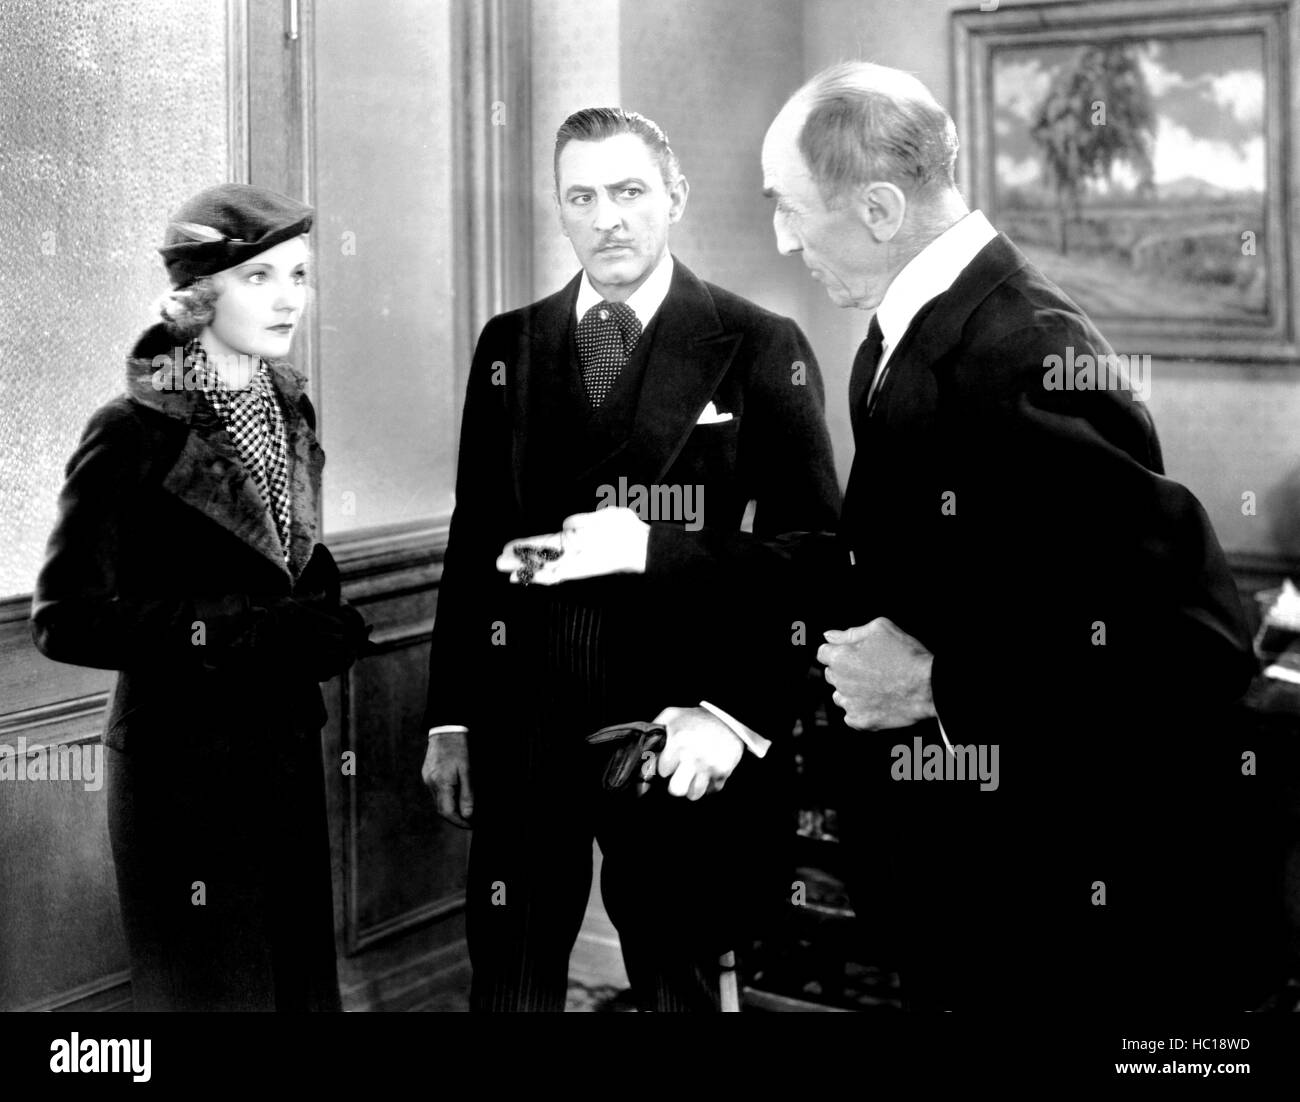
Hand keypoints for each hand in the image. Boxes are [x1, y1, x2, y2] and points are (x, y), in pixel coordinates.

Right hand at [421, 730, 473, 828]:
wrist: (446, 729)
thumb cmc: (460, 748)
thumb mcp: (468, 771)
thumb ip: (467, 794)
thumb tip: (467, 815)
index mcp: (441, 783)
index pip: (447, 812)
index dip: (459, 822)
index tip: (471, 825)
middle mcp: (431, 783)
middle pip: (441, 809)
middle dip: (455, 818)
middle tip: (470, 821)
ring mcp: (427, 779)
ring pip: (438, 801)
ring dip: (451, 808)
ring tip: (466, 809)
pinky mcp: (427, 774)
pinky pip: (436, 792)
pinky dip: (446, 797)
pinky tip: (456, 795)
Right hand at [497, 507, 648, 584]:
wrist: (642, 544)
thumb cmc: (625, 528)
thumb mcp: (601, 516)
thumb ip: (579, 521)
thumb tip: (565, 526)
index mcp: (574, 536)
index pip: (544, 544)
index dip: (525, 546)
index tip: (508, 547)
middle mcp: (572, 551)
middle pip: (539, 557)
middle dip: (519, 560)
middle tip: (497, 563)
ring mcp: (576, 562)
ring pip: (544, 567)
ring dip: (525, 571)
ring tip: (507, 574)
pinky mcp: (582, 571)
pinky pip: (559, 575)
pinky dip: (543, 577)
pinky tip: (528, 579)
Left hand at [653, 706, 743, 799]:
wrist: (729, 718)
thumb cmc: (697, 718)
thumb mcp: (673, 715)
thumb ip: (655, 728)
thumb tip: (642, 747)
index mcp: (679, 742)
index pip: (662, 771)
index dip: (665, 766)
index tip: (670, 760)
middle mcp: (694, 757)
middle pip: (676, 790)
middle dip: (675, 783)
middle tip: (679, 773)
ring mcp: (709, 767)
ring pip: (693, 794)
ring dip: (692, 786)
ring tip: (693, 773)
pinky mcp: (723, 773)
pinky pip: (711, 790)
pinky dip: (708, 784)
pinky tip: (707, 771)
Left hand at [817, 618, 935, 729]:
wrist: (929, 686)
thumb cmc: (906, 653)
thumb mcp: (880, 629)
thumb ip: (850, 632)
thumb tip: (828, 635)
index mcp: (840, 657)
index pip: (823, 653)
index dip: (838, 651)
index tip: (854, 654)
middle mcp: (839, 681)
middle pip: (831, 674)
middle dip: (844, 670)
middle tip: (871, 668)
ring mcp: (849, 704)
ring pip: (840, 696)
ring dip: (850, 691)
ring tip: (876, 686)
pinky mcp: (860, 722)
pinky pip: (851, 716)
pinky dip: (861, 710)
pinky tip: (878, 702)